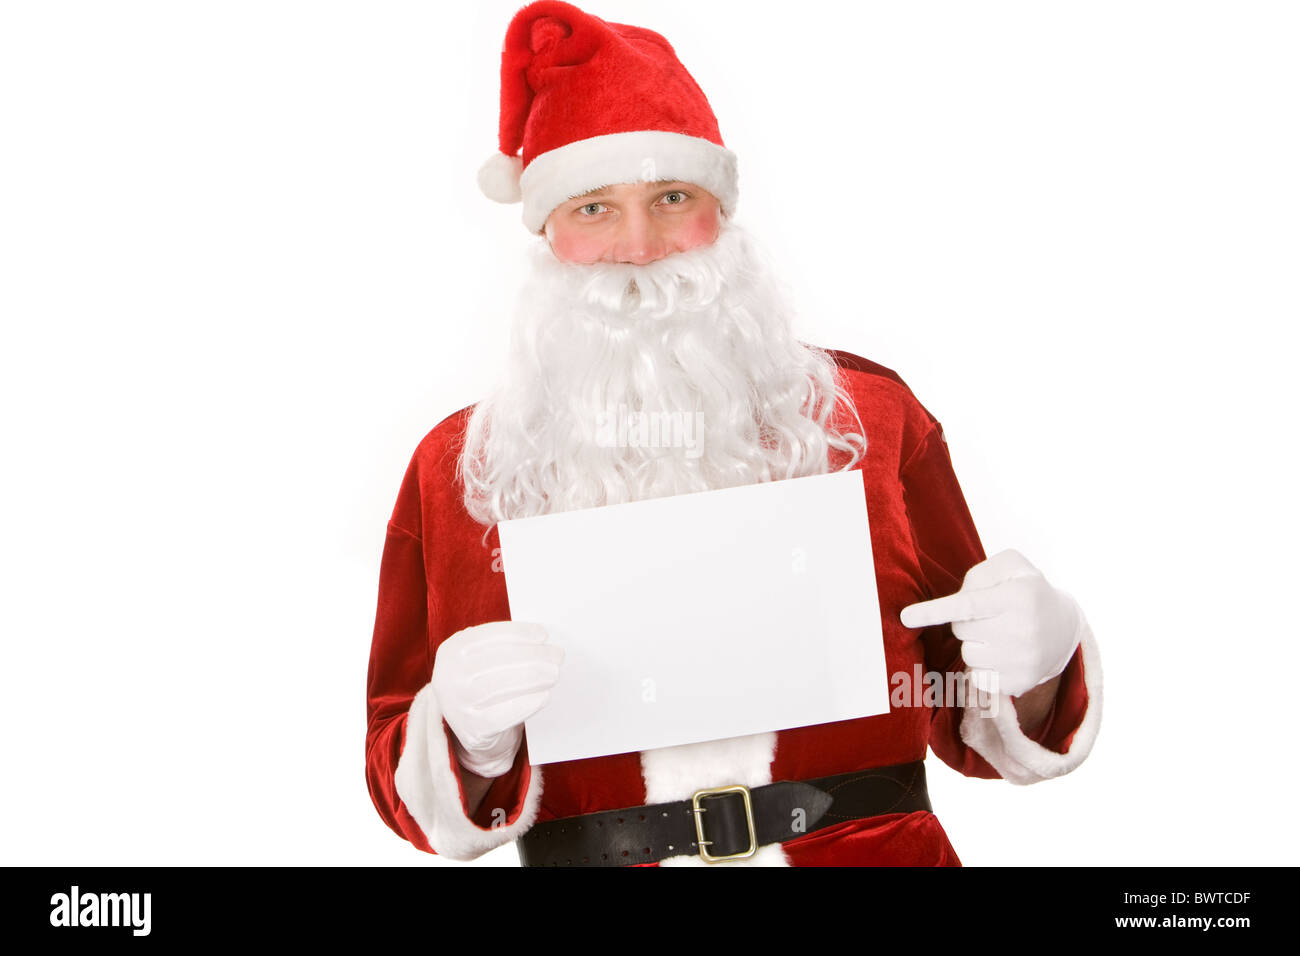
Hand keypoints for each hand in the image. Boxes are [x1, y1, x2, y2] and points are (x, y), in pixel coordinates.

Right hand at [432, 621, 563, 777]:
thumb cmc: (485, 685)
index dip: (518, 633)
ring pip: (498, 686)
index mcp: (451, 651)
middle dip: (531, 656)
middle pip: (495, 661)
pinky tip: (543, 696)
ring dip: (532, 678)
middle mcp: (447, 677)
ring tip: (553, 674)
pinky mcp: (471, 731)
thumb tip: (541, 642)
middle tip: (557, 655)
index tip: (542, 634)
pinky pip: (501, 716)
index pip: (486, 636)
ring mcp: (456, 705)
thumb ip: (505, 647)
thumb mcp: (483, 660)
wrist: (474, 730)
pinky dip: (526, 704)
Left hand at [899, 549, 1081, 697]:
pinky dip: (985, 664)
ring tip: (999, 634)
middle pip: (962, 629)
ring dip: (975, 643)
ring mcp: (1023, 660)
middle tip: (990, 615)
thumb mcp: (1011, 566)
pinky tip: (1004, 654)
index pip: (968, 605)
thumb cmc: (1026, 590)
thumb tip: (957, 603)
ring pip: (968, 654)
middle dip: (967, 621)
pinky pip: (979, 675)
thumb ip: (980, 575)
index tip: (905, 617)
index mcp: (1018, 597)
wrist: (1064, 628)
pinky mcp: (1020, 683)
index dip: (934, 611)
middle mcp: (1023, 630)